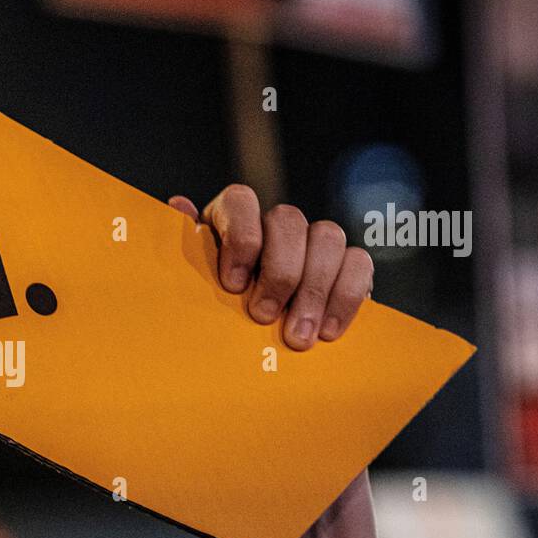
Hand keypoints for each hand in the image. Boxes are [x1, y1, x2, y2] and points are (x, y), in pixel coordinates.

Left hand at [170, 186, 373, 350]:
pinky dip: (346, 297)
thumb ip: (188, 249)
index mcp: (234, 218)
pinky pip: (359, 264)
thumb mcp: (194, 281)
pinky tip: (328, 332)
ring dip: (315, 290)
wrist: (248, 335)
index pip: (242, 201)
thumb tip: (178, 205)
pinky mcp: (347, 266)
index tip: (232, 285)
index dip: (241, 237)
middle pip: (289, 220)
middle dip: (280, 272)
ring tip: (298, 337)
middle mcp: (277, 223)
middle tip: (263, 317)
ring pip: (329, 238)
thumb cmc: (214, 304)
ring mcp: (314, 241)